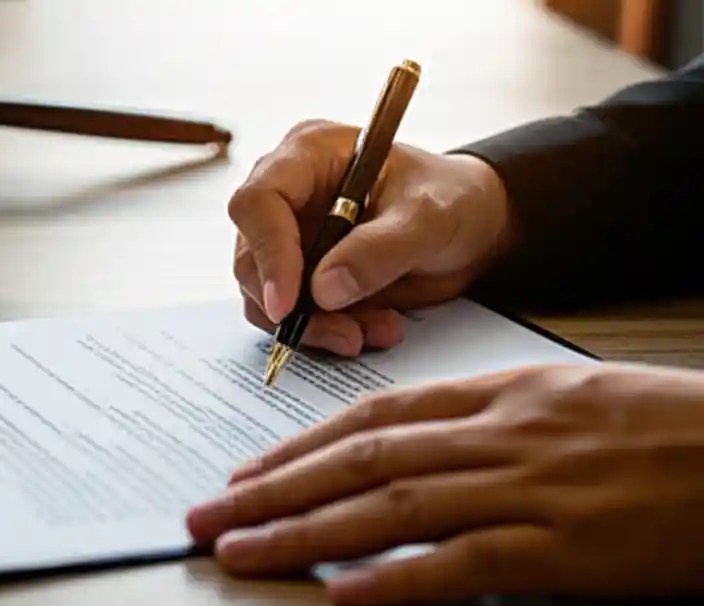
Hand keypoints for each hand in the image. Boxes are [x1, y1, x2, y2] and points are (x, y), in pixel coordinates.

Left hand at [185, 363, 703, 605]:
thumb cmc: (674, 427)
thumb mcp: (571, 396)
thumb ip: (490, 415)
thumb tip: (413, 447)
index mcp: (499, 395)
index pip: (373, 418)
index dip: (298, 446)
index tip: (246, 470)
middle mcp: (499, 436)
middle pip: (359, 462)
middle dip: (270, 490)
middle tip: (206, 515)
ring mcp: (528, 491)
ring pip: (389, 511)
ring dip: (303, 534)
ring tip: (239, 553)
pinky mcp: (564, 550)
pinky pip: (463, 566)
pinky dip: (396, 582)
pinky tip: (343, 598)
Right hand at [229, 119, 515, 355]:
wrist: (471, 227)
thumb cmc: (452, 200)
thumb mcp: (429, 219)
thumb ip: (379, 250)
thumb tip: (323, 290)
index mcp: (308, 156)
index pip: (258, 203)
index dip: (267, 254)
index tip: (289, 303)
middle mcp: (288, 194)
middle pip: (252, 257)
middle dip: (294, 305)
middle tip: (344, 332)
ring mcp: (291, 237)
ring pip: (266, 295)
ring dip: (315, 325)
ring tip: (372, 331)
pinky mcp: (301, 274)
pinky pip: (292, 315)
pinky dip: (326, 331)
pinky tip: (371, 328)